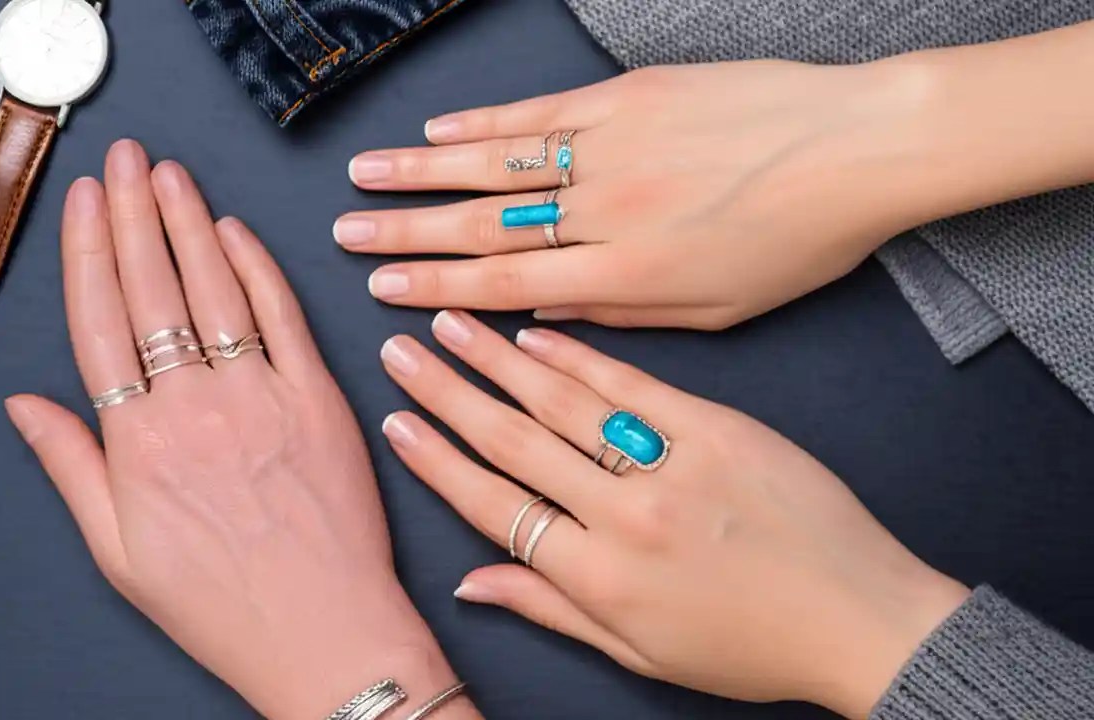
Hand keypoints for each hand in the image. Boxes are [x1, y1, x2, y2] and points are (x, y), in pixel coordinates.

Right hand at [5, 140, 470, 719]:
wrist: (325, 634)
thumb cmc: (222, 605)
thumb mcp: (119, 553)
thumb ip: (72, 468)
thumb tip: (24, 404)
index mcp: (139, 444)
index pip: (101, 322)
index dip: (87, 252)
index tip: (82, 201)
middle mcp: (197, 408)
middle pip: (154, 290)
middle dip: (134, 213)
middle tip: (126, 158)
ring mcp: (264, 398)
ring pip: (217, 290)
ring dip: (191, 223)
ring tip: (170, 175)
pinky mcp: (322, 401)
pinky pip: (285, 318)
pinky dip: (259, 268)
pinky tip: (237, 230)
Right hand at [336, 58, 983, 328]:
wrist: (859, 147)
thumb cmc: (798, 241)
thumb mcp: (716, 310)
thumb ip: (624, 315)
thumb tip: (546, 315)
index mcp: (627, 273)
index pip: (506, 285)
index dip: (436, 290)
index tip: (382, 290)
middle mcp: (605, 209)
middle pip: (484, 224)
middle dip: (406, 234)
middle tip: (343, 236)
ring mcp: (612, 146)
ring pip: (496, 162)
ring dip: (422, 173)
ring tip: (362, 177)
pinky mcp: (627, 96)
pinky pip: (539, 114)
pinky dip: (483, 122)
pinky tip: (438, 133)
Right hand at [379, 310, 969, 717]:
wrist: (861, 618)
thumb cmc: (749, 645)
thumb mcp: (640, 651)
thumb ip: (549, 607)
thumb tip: (470, 584)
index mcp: (600, 576)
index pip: (494, 506)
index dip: (436, 461)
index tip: (395, 421)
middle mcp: (625, 515)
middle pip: (514, 442)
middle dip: (447, 393)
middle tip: (400, 350)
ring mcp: (674, 464)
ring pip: (563, 403)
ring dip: (497, 360)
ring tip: (450, 323)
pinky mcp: (720, 428)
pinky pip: (635, 386)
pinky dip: (580, 357)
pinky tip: (536, 332)